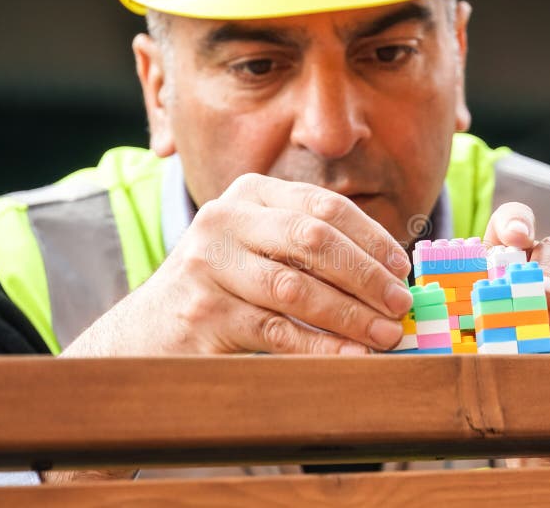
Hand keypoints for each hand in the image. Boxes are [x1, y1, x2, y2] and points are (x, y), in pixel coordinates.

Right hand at [65, 173, 411, 356]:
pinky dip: (320, 346)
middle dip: (366, 275)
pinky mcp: (202, 312)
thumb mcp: (260, 250)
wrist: (149, 331)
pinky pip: (275, 330)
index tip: (401, 270)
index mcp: (249, 194)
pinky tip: (352, 356)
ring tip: (385, 335)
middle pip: (313, 240)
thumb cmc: (223, 289)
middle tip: (399, 305)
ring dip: (350, 315)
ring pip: (296, 287)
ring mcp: (208, 264)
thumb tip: (388, 275)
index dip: (371, 239)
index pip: (324, 206)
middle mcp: (225, 219)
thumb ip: (309, 249)